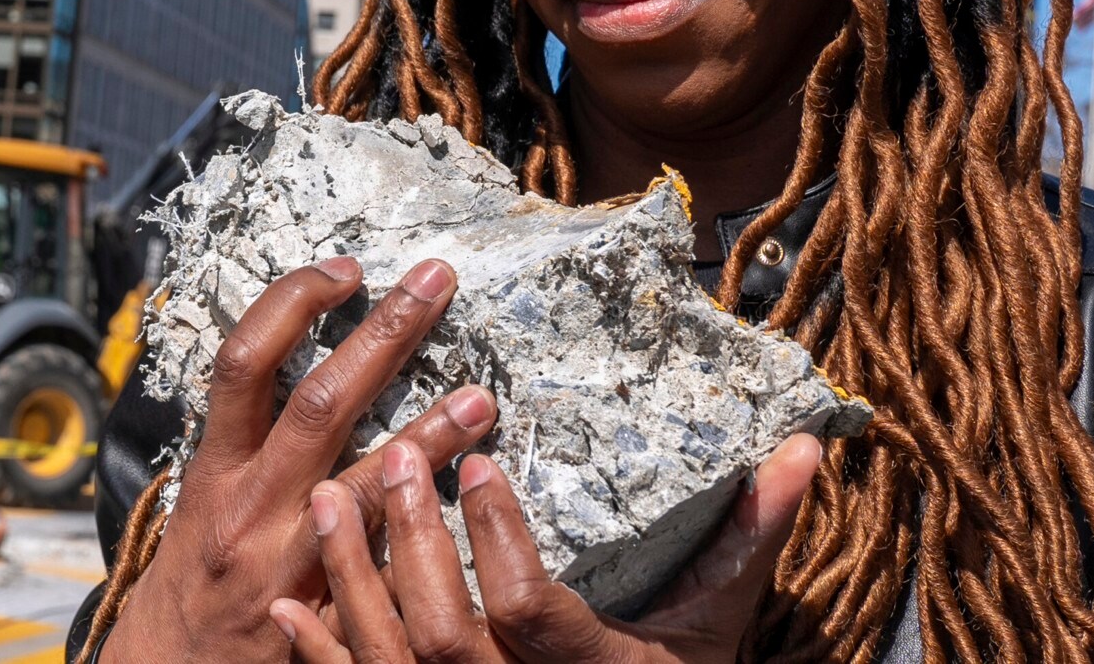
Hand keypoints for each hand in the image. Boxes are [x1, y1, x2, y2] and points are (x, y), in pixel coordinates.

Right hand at [103, 257, 499, 660]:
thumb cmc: (189, 582)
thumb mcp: (200, 504)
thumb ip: (245, 448)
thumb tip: (292, 372)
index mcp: (214, 469)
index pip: (244, 362)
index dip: (292, 304)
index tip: (343, 270)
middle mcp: (248, 507)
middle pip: (318, 401)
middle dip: (382, 333)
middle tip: (434, 282)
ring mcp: (289, 564)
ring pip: (366, 490)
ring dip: (429, 438)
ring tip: (480, 399)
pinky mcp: (325, 619)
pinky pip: (384, 572)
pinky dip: (425, 540)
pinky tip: (471, 511)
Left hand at [271, 432, 822, 662]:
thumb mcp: (716, 622)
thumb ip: (751, 537)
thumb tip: (804, 450)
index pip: (526, 611)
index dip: (496, 541)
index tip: (476, 465)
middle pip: (441, 635)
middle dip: (411, 545)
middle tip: (397, 460)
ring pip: (386, 663)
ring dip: (351, 580)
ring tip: (329, 498)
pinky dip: (319, 656)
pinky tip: (288, 606)